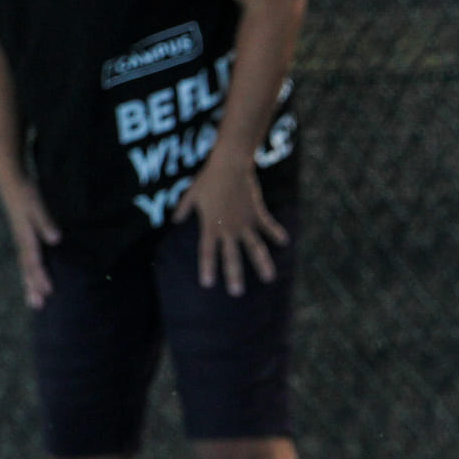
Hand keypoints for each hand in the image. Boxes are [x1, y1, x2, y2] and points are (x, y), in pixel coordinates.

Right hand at [0, 175, 60, 309]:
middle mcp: (22, 241)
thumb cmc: (25, 191)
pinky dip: (29, 273)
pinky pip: (26, 260)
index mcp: (26, 236)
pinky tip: (32, 282)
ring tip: (34, 302)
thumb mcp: (36, 203)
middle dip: (32, 287)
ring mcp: (21, 240)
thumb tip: (55, 239)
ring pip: (25, 267)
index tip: (49, 292)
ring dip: (29, 284)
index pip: (33, 261)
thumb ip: (45, 221)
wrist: (10, 180)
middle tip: (37, 306)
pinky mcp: (22, 237)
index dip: (40, 276)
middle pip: (27, 269)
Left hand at [173, 155, 287, 296]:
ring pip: (255, 248)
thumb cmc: (208, 178)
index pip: (207, 252)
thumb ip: (184, 208)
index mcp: (210, 226)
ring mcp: (244, 222)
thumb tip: (174, 219)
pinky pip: (268, 226)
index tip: (208, 284)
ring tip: (269, 278)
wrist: (229, 164)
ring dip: (262, 264)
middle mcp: (228, 228)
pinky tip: (284, 242)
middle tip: (237, 293)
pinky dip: (276, 233)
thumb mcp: (192, 194)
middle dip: (234, 275)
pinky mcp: (257, 213)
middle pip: (231, 256)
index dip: (207, 268)